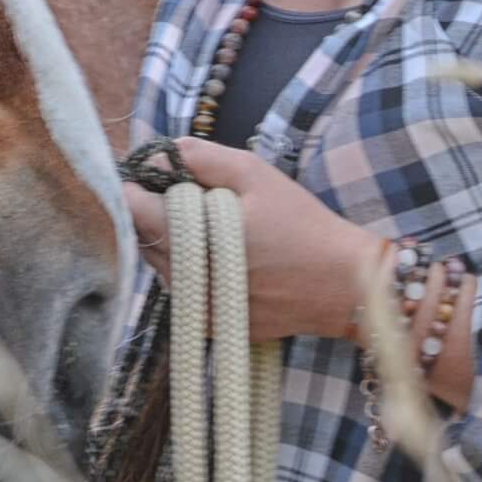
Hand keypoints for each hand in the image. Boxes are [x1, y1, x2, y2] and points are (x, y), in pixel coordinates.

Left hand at [123, 137, 383, 342]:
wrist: (347, 285)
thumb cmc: (302, 224)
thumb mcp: (254, 175)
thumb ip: (201, 158)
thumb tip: (159, 155)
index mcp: (193, 240)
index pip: (134, 209)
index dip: (136, 187)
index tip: (151, 177)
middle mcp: (187, 280)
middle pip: (143, 238)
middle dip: (154, 214)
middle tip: (186, 198)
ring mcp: (198, 308)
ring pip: (160, 267)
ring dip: (171, 243)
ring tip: (210, 228)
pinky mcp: (212, 326)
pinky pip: (182, 291)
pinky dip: (189, 271)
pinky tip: (221, 258)